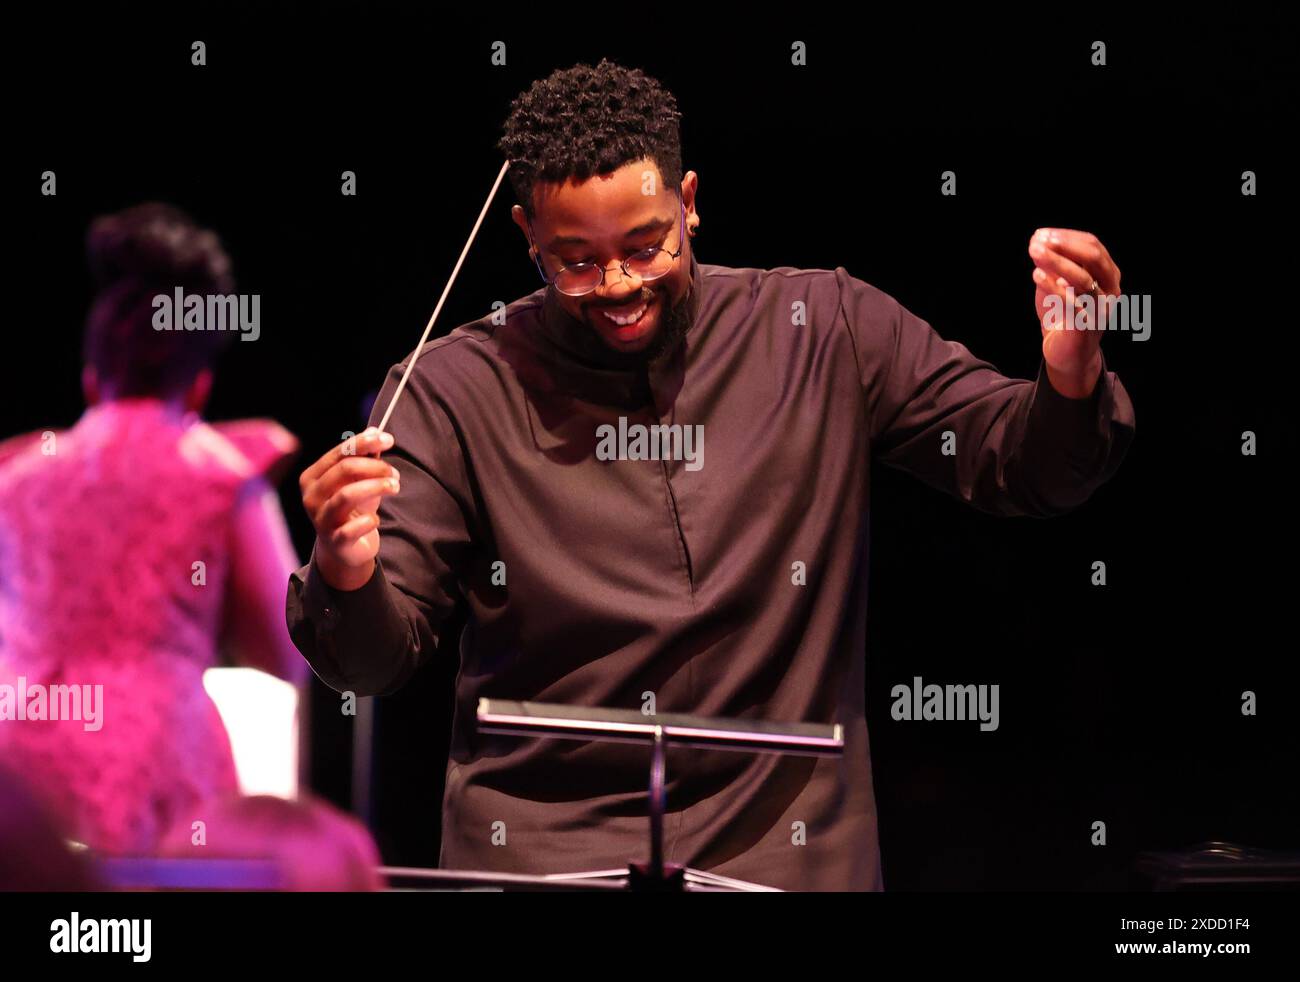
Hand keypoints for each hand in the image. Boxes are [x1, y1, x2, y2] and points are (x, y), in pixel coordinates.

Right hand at [298, 427, 399, 589]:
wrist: (346, 548)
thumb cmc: (352, 508)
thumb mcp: (359, 481)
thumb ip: (366, 458)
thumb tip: (375, 431)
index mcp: (313, 477)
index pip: (340, 453)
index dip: (364, 443)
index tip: (389, 439)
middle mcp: (311, 496)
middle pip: (344, 470)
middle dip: (375, 467)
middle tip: (394, 473)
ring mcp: (320, 519)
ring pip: (347, 495)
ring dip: (377, 487)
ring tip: (395, 487)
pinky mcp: (334, 541)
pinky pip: (352, 527)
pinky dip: (369, 520)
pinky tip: (375, 519)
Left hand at [1027, 228, 1121, 397]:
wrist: (1066, 355)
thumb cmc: (1062, 316)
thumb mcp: (1055, 285)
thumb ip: (1051, 267)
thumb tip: (1038, 242)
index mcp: (1108, 274)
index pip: (1093, 246)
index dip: (1067, 237)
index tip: (1040, 233)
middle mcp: (1110, 289)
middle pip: (1093, 258)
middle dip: (1064, 246)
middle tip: (1038, 241)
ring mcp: (1102, 308)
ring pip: (1082, 278)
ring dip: (1056, 262)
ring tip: (1034, 252)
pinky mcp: (1088, 326)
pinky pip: (1071, 302)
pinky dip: (1053, 286)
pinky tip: (1036, 275)